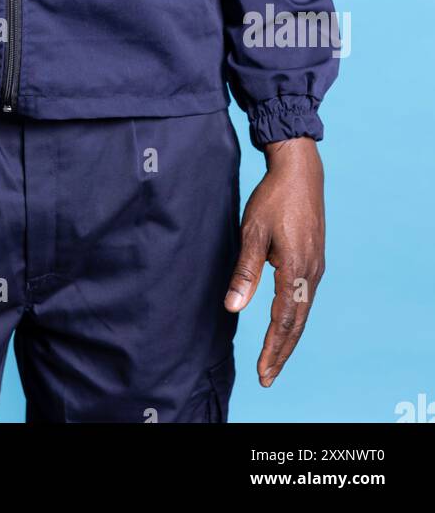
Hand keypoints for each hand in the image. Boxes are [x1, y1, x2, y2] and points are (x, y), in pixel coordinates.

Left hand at [224, 136, 325, 386]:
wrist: (300, 171)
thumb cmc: (273, 198)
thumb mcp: (252, 232)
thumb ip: (245, 271)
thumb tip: (233, 307)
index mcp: (296, 268)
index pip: (283, 320)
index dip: (272, 348)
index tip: (262, 371)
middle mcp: (311, 272)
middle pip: (297, 323)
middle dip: (281, 352)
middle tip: (267, 377)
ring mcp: (316, 267)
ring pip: (303, 312)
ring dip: (289, 338)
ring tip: (274, 359)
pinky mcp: (315, 260)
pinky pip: (305, 298)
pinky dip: (295, 319)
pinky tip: (286, 326)